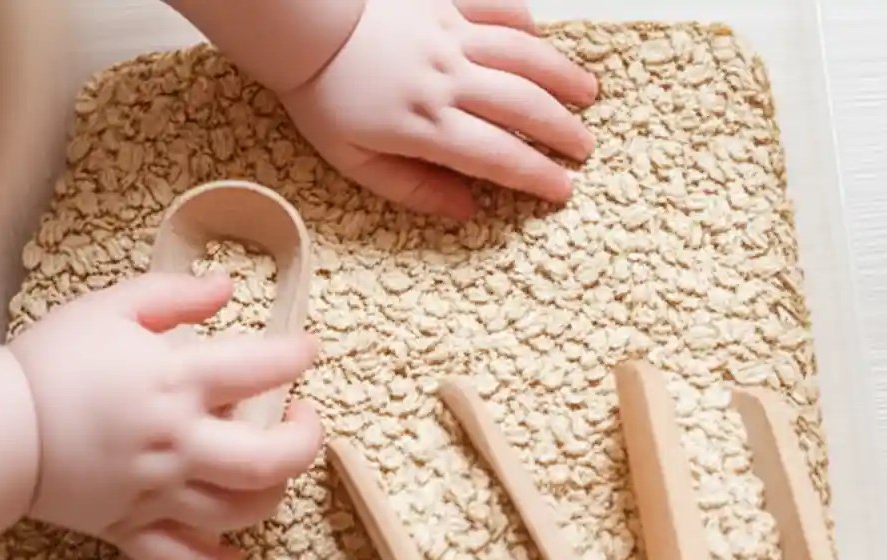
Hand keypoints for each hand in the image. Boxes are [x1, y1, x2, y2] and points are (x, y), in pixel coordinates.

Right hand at [8, 272, 321, 559]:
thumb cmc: (52, 363)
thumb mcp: (111, 308)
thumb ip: (175, 295)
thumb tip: (226, 287)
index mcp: (177, 384)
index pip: (262, 369)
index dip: (297, 356)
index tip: (306, 349)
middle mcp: (179, 444)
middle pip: (270, 460)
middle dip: (305, 442)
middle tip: (303, 419)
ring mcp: (158, 492)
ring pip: (240, 511)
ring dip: (272, 493)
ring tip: (271, 468)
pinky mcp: (131, 528)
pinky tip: (234, 555)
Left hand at [278, 0, 598, 218]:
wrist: (299, 25)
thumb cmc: (322, 96)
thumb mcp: (355, 161)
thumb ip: (414, 189)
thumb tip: (467, 211)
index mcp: (426, 124)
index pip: (499, 157)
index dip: (538, 176)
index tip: (564, 189)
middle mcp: (448, 79)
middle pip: (523, 107)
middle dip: (562, 131)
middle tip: (584, 148)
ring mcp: (450, 35)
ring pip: (524, 55)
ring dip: (561, 76)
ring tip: (587, 94)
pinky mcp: (445, 1)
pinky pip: (498, 9)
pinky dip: (523, 23)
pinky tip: (537, 39)